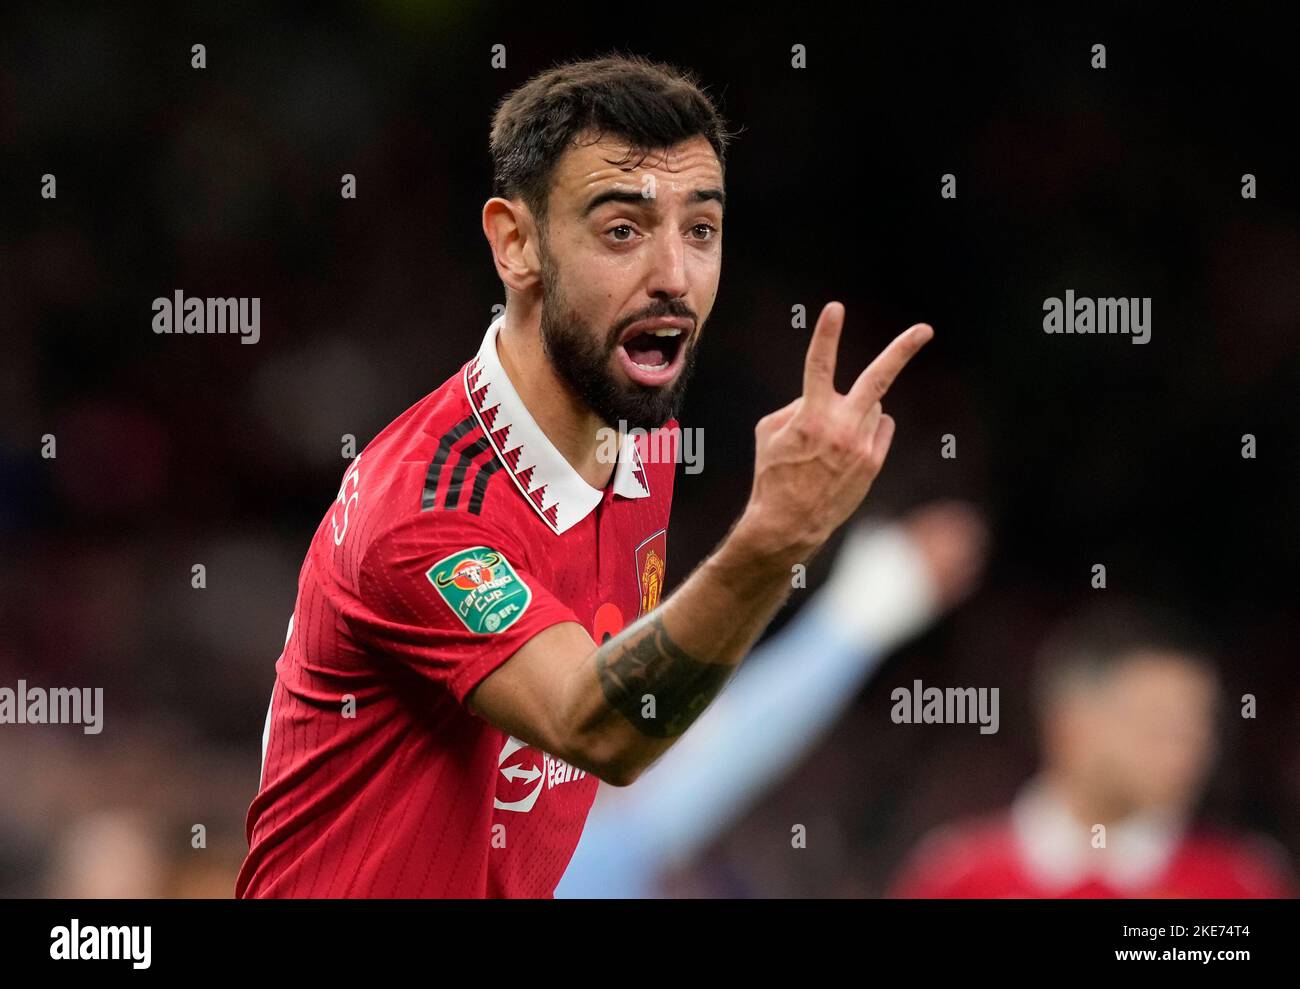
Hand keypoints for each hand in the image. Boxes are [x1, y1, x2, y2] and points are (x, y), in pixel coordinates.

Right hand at [735, 302, 932, 567]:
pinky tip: (847, 452)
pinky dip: (867, 431)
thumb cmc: (773, 474)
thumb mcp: (768, 432)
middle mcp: (841, 428)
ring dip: (857, 411)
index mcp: (810, 416)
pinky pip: (880, 428)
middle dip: (903, 350)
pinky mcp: (874, 461)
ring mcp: (862, 446)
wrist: (789, 524)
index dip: (826, 334)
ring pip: (872, 406)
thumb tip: (824, 397)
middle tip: (926, 329)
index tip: (835, 308)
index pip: (818, 366)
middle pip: (878, 379)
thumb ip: (796, 405)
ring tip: (833, 441)